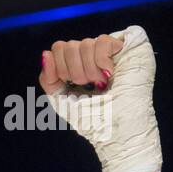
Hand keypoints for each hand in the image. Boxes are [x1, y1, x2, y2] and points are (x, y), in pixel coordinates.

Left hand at [40, 25, 161, 171]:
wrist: (116, 130)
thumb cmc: (93, 120)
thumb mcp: (62, 100)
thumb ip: (49, 79)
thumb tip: (44, 53)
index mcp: (78, 64)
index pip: (58, 49)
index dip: (58, 67)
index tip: (70, 85)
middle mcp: (92, 54)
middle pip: (67, 45)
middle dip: (73, 72)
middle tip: (88, 87)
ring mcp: (110, 48)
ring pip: (84, 43)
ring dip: (89, 71)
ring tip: (101, 85)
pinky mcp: (128, 43)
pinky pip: (102, 40)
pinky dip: (102, 62)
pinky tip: (110, 75)